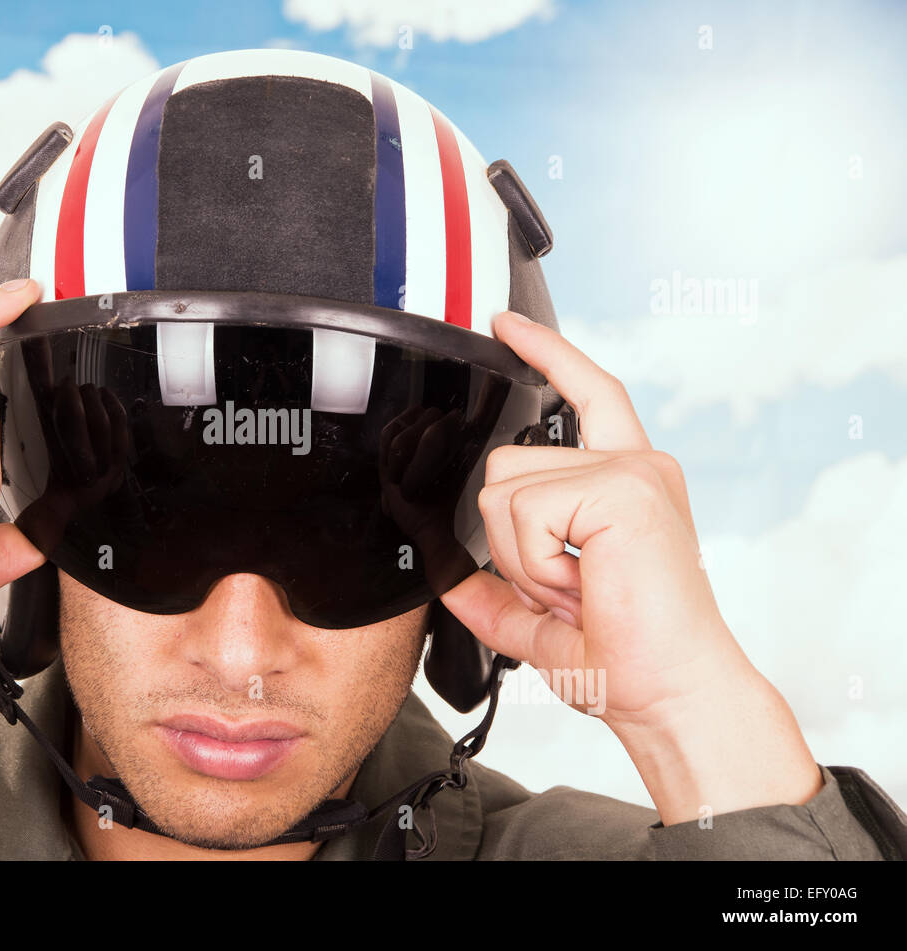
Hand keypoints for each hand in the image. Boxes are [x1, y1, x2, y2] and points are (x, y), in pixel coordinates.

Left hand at [440, 310, 821, 822]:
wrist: (669, 696)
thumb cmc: (630, 659)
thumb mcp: (542, 621)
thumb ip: (495, 595)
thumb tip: (449, 582)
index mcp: (625, 484)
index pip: (586, 394)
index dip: (544, 352)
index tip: (503, 323)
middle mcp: (634, 467)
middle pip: (505, 462)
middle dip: (509, 538)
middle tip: (564, 586)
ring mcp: (631, 472)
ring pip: (503, 489)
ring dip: (521, 556)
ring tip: (576, 589)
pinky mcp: (623, 488)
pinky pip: (523, 510)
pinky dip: (533, 562)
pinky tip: (580, 585)